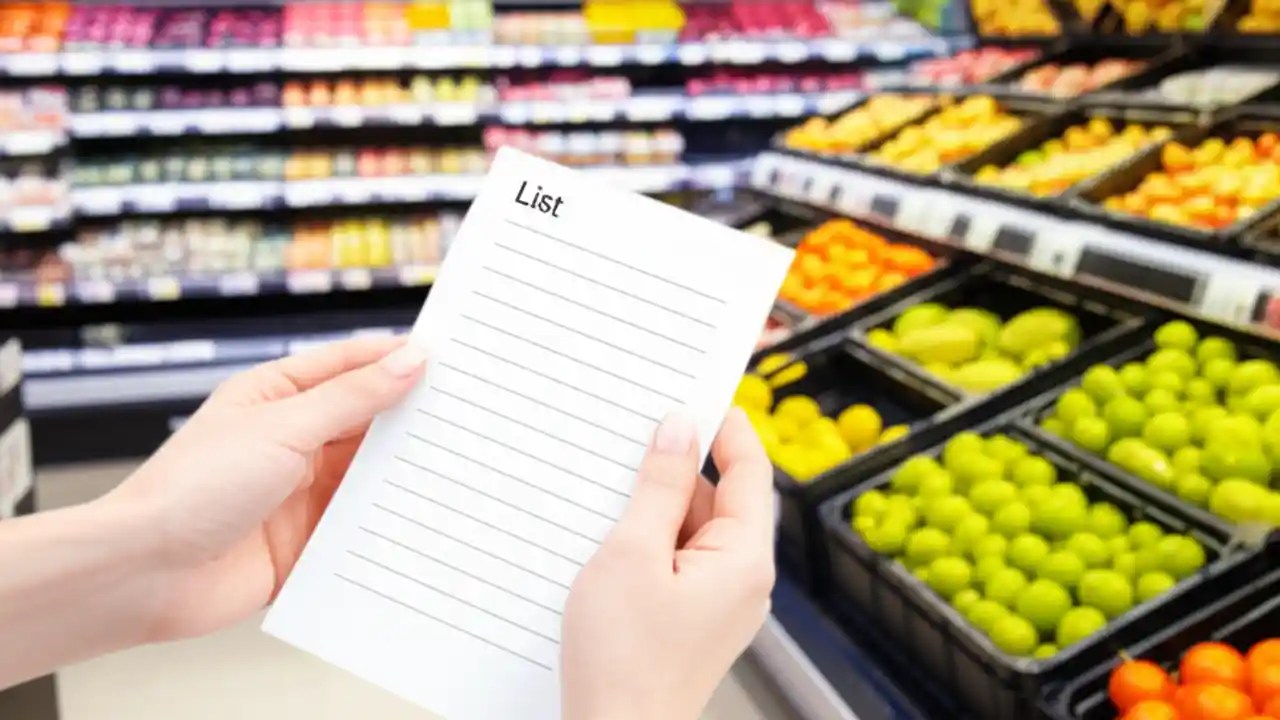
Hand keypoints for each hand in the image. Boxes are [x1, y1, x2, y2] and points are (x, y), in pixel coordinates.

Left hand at [106, 335, 425, 641]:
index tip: (450, 358)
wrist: (145, 575)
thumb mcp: (282, 428)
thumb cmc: (191, 489)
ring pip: (369, 473)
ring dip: (403, 472)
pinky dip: (388, 521)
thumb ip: (352, 398)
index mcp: (277, 396)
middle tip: (467, 413)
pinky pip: (361, 524)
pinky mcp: (308, 540)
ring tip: (457, 463)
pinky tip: (422, 516)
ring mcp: (301, 490)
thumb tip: (409, 361)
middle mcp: (292, 440)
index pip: (350, 365)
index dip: (397, 358)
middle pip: (366, 420)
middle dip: (410, 417)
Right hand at [561, 407, 775, 719]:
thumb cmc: (623, 660)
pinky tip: (610, 541)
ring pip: (693, 531)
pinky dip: (651, 543)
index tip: (698, 393)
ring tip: (609, 501)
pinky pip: (679, 562)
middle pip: (720, 500)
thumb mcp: (633, 554)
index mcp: (745, 560)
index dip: (727, 428)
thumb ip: (660, 487)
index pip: (750, 472)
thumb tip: (679, 429)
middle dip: (679, 470)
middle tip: (633, 439)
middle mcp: (743, 581)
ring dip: (657, 510)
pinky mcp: (692, 620)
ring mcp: (719, 603)